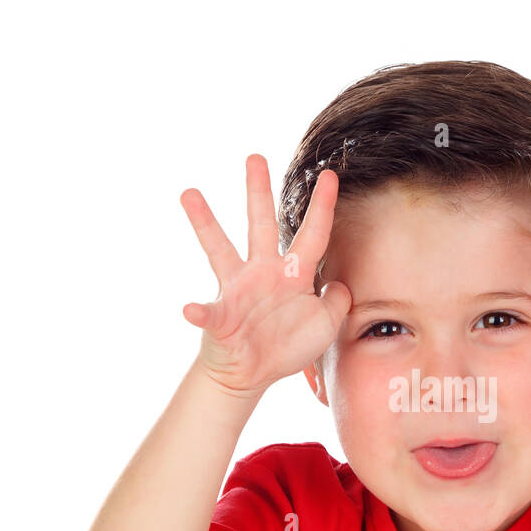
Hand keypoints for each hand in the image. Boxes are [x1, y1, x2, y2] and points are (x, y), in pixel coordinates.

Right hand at [180, 154, 351, 398]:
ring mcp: (237, 291)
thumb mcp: (326, 325)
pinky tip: (189, 309)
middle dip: (258, 192)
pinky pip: (206, 312)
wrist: (252, 373)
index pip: (313, 235)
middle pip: (261, 225)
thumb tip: (340, 281)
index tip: (330, 175)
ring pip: (221, 249)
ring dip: (206, 223)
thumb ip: (338, 301)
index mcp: (293, 274)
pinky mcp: (219, 316)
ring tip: (190, 194)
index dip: (322, 206)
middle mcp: (263, 273)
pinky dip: (197, 311)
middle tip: (255, 157)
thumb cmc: (287, 346)